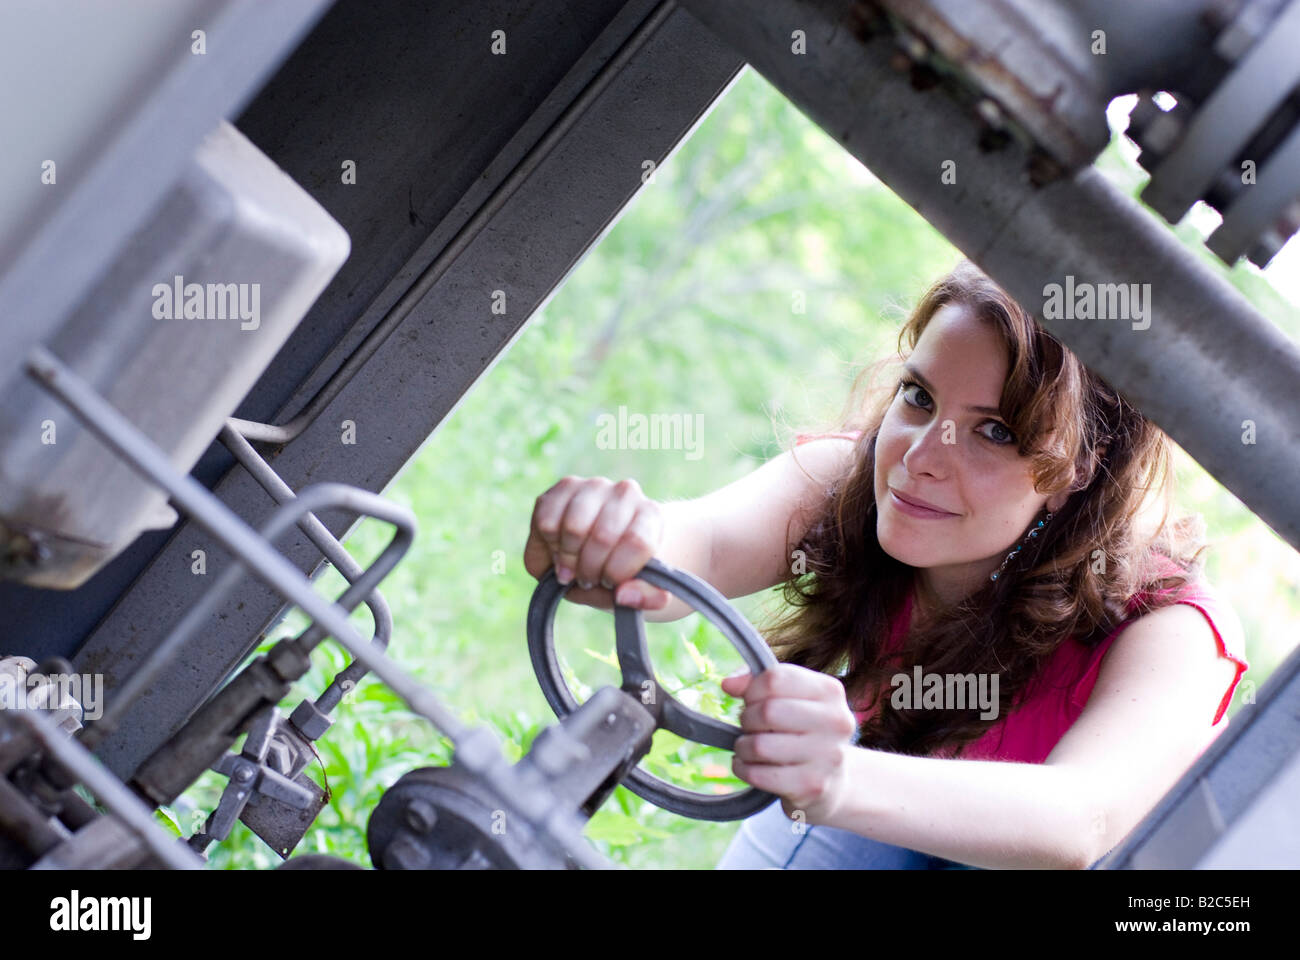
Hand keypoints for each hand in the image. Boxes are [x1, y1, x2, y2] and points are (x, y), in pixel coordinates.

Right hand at [524, 475, 671, 611]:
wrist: (610, 542)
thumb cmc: (627, 567)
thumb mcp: (642, 590)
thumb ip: (645, 597)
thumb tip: (623, 596)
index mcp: (651, 516)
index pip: (637, 542)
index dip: (616, 572)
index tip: (609, 584)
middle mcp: (626, 493)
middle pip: (602, 538)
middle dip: (588, 571)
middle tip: (587, 579)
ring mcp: (594, 486)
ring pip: (572, 528)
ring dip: (566, 559)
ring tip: (572, 567)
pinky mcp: (565, 487)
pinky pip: (546, 520)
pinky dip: (546, 546)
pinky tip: (558, 551)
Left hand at [721, 663, 857, 826]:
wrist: (833, 781)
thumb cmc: (804, 732)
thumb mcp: (792, 699)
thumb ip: (758, 683)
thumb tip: (729, 684)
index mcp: (830, 691)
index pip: (776, 679)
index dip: (752, 689)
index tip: (752, 700)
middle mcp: (835, 722)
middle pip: (768, 711)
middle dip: (747, 719)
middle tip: (750, 726)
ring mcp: (827, 756)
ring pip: (759, 745)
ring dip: (743, 746)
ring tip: (748, 747)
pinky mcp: (811, 786)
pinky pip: (757, 774)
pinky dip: (742, 768)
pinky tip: (748, 765)